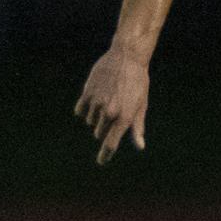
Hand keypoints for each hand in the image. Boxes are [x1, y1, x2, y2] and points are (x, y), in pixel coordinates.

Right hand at [73, 50, 149, 164]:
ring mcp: (96, 103)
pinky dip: (85, 109)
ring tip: (108, 99)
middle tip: (115, 111)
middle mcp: (109, 113)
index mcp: (124, 118)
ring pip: (90, 121)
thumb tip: (140, 146)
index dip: (105, 155)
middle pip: (100, 133)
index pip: (111, 144)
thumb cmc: (138, 83)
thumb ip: (137, 127)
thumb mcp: (141, 105)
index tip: (101, 162)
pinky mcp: (87, 93)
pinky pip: (80, 111)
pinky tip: (94, 98)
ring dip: (96, 117)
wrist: (127, 58)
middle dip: (106, 128)